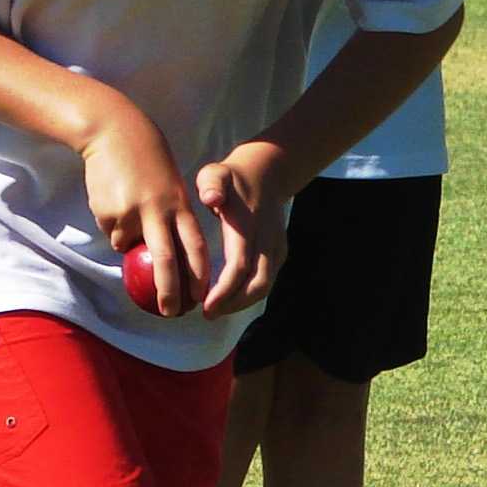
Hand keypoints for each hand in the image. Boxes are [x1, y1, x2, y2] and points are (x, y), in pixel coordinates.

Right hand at [82, 101, 210, 316]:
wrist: (114, 131)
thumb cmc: (147, 158)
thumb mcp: (170, 185)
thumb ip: (171, 216)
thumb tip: (167, 253)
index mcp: (180, 204)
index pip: (195, 247)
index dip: (199, 276)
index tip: (200, 299)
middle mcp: (159, 211)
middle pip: (166, 261)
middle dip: (169, 293)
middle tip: (170, 312)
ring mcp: (131, 213)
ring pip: (127, 246)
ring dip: (125, 240)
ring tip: (124, 209)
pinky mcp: (108, 212)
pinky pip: (110, 230)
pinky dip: (111, 224)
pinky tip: (112, 198)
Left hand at [196, 143, 290, 317]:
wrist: (268, 172)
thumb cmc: (233, 176)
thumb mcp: (216, 172)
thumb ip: (211, 183)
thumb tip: (211, 198)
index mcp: (249, 225)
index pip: (240, 266)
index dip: (224, 290)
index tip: (206, 305)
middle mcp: (267, 240)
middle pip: (257, 284)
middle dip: (233, 303)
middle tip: (208, 313)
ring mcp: (277, 247)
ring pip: (265, 285)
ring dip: (242, 302)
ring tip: (217, 309)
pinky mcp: (280, 251)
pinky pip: (268, 279)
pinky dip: (251, 294)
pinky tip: (231, 299)